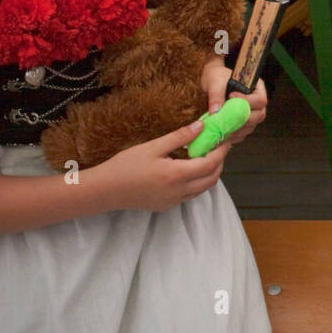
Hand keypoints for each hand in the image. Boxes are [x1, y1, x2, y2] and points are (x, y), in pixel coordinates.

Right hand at [96, 121, 226, 211]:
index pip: (210, 164)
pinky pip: (191, 195)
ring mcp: (173, 201)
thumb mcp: (153, 147)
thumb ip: (179, 137)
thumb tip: (201, 126)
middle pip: (212, 179)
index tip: (225, 140)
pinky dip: (198, 182)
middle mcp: (179, 192)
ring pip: (203, 189)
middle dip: (219, 163)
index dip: (221, 152)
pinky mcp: (167, 206)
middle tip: (219, 147)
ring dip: (210, 174)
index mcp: (177, 175)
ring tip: (207, 156)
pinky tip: (190, 169)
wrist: (106, 190)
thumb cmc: (126, 166)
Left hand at [201, 58, 266, 144]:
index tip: (231, 97)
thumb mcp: (215, 82)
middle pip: (259, 116)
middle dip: (242, 119)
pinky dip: (231, 136)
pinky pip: (241, 134)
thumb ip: (216, 94)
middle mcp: (256, 103)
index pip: (260, 100)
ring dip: (236, 130)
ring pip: (250, 127)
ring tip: (220, 127)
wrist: (210, 85)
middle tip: (225, 118)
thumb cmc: (216, 78)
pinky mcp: (242, 125)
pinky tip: (220, 134)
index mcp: (256, 88)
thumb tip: (216, 110)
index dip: (248, 101)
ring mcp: (251, 115)